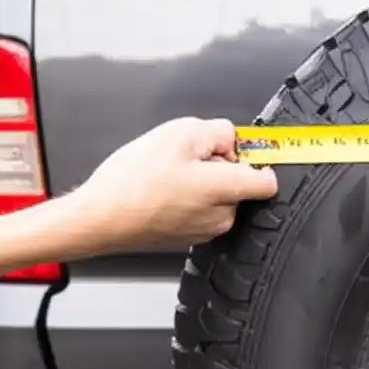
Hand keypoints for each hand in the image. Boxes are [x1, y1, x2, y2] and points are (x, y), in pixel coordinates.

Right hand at [68, 117, 277, 251]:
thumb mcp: (179, 133)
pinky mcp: (188, 236)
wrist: (98, 219)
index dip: (253, 158)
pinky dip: (186, 196)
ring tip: (167, 175)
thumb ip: (218, 131)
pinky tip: (161, 190)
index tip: (236, 149)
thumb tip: (231, 138)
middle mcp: (223, 216)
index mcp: (227, 190)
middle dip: (219, 165)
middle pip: (239, 183)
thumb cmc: (132, 182)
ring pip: (218, 195)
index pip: (269, 180)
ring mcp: (206, 230)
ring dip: (201, 181)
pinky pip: (199, 209)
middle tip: (185, 158)